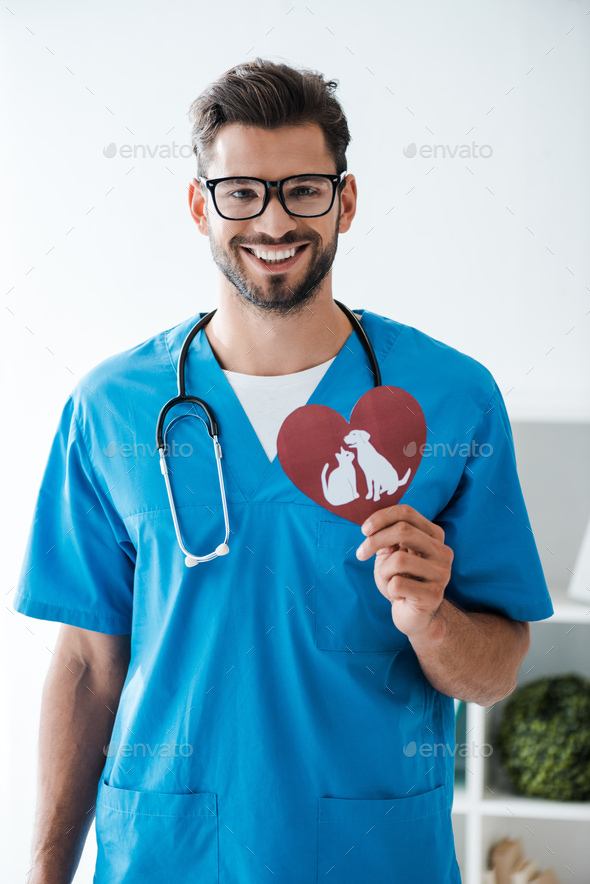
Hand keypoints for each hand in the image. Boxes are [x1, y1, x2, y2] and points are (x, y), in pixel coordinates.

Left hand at [356, 504, 453, 639]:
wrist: (414, 616)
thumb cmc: (402, 580)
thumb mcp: (393, 553)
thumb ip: (387, 535)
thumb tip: (369, 523)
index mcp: (434, 536)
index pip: (407, 513)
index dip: (381, 517)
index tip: (364, 530)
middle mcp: (443, 552)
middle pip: (403, 531)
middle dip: (375, 541)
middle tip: (361, 553)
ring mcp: (441, 573)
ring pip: (398, 560)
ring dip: (384, 572)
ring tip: (389, 581)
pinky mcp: (434, 595)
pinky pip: (397, 584)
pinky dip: (390, 589)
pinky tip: (398, 596)